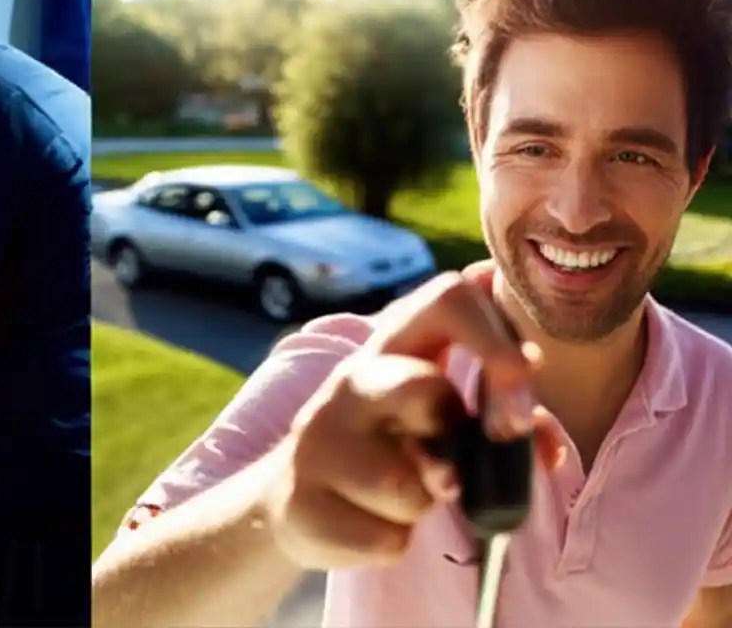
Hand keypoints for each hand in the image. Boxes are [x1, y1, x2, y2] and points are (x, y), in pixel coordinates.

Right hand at [260, 262, 562, 569]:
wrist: (296, 499)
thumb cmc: (388, 450)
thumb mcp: (440, 420)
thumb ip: (496, 415)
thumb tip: (545, 443)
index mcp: (394, 348)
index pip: (448, 299)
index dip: (497, 336)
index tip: (525, 380)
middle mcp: (352, 381)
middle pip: (422, 388)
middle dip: (454, 438)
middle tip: (457, 474)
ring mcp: (319, 438)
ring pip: (407, 484)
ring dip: (421, 505)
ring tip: (400, 499)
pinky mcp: (299, 500)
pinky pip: (383, 539)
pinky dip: (390, 543)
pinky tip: (369, 524)